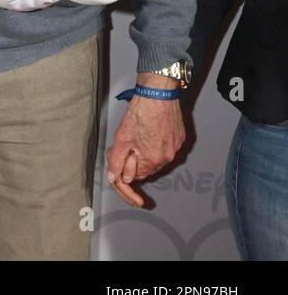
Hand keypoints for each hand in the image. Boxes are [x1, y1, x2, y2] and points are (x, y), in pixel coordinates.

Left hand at [106, 73, 185, 206]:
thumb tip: (114, 178)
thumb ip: (117, 160)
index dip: (126, 185)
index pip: (135, 179)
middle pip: (144, 169)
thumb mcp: (121, 137)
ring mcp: (175, 148)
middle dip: (132, 163)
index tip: (135, 200)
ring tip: (135, 136)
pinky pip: (164, 149)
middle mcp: (166, 158)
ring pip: (155, 160)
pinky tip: (147, 133)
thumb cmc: (140, 113)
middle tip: (123, 147)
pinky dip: (154, 145)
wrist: (158, 94)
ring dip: (143, 154)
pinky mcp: (180, 139)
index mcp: (151, 159)